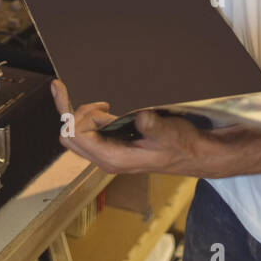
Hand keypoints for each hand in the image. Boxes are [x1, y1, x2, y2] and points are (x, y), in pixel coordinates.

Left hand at [50, 79, 211, 175]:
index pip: (76, 135)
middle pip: (68, 138)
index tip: (105, 105)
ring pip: (75, 137)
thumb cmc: (180, 145)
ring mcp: (107, 155)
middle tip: (99, 102)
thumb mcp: (168, 132)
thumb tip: (141, 117)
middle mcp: (105, 159)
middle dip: (74, 114)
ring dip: (80, 116)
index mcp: (113, 157)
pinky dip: (85, 120)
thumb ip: (153, 126)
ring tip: (102, 104)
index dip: (82, 116)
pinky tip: (100, 108)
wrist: (192, 155)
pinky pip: (87, 136)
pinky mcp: (111, 149)